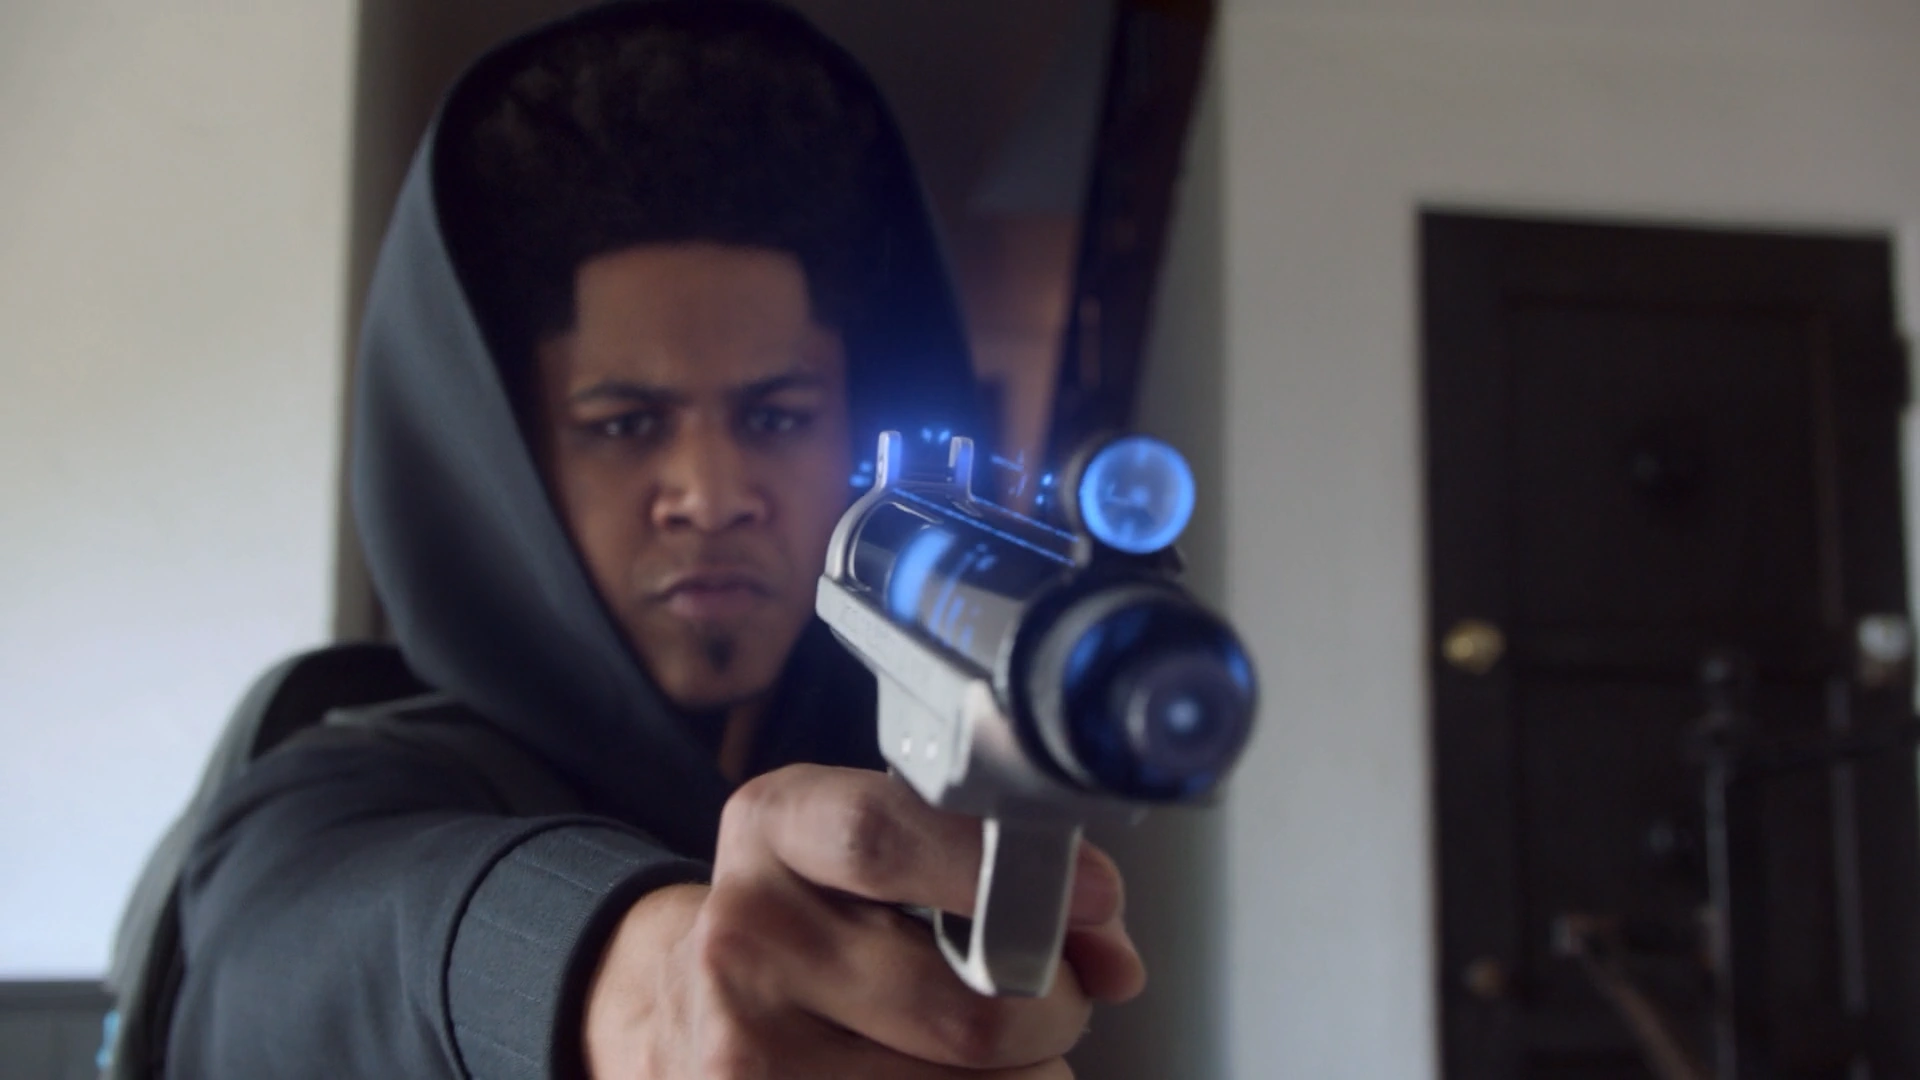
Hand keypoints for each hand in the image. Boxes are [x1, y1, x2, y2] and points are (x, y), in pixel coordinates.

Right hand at [583, 764, 1144, 1077]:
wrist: (692, 1002)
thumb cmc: (820, 920)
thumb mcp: (879, 854)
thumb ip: (999, 873)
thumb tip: (1116, 961)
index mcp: (776, 828)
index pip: (886, 839)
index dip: (1005, 869)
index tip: (1098, 897)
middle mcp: (744, 936)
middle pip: (962, 1008)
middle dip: (1053, 1013)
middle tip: (1056, 1000)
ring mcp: (744, 1049)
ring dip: (1025, 1076)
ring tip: (993, 1048)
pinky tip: (948, 1077)